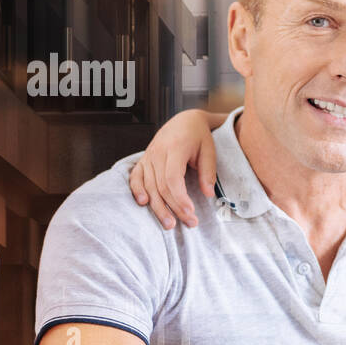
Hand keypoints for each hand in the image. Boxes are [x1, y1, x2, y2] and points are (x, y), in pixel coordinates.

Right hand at [127, 109, 218, 228]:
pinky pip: (136, 177)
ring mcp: (148, 156)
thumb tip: (208, 194)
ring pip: (149, 186)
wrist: (185, 120)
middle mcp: (157, 152)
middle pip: (161, 186)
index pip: (172, 178)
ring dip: (158, 207)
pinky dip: (137, 190)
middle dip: (174, 208)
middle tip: (189, 223)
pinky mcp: (144, 160)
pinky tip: (143, 203)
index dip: (179, 198)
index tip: (191, 212)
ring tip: (169, 224)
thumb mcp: (209, 150)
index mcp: (175, 148)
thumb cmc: (199, 136)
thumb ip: (208, 172)